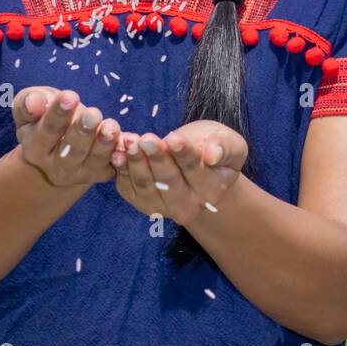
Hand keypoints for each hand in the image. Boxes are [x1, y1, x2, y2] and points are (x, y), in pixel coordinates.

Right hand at [12, 86, 121, 187]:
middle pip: (71, 149)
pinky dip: (120, 155)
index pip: (46, 131)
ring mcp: (78, 173)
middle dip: (83, 131)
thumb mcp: (29, 108)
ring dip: (104, 143)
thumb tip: (35, 102)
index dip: (58, 114)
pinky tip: (128, 142)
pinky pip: (112, 166)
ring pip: (93, 160)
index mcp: (34, 149)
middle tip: (93, 114)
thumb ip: (28, 103)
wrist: (57, 145)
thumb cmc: (42, 117)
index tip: (70, 96)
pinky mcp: (98, 174)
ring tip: (112, 127)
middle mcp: (55, 166)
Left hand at [112, 120, 246, 226]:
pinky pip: (128, 186)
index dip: (184, 153)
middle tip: (146, 138)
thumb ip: (224, 148)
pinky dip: (121, 168)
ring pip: (146, 185)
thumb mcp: (230, 144)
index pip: (195, 169)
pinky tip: (116, 151)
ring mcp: (162, 207)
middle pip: (169, 180)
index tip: (174, 139)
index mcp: (211, 189)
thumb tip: (212, 155)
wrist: (196, 165)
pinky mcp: (141, 201)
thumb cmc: (213, 147)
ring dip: (135, 162)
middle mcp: (187, 205)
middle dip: (156, 158)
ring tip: (129, 141)